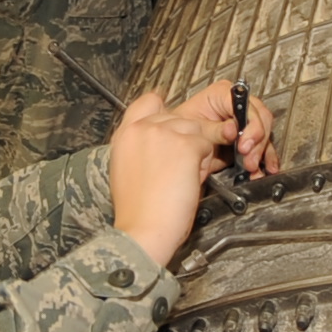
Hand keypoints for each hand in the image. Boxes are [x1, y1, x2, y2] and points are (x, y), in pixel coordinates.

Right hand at [106, 89, 238, 265]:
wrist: (142, 230)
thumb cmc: (139, 211)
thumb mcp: (130, 171)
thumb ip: (146, 150)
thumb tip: (171, 145)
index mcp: (124, 135)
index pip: (149, 101)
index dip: (165, 111)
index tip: (173, 127)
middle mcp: (142, 128)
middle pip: (179, 116)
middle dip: (187, 137)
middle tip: (182, 168)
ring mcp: (163, 133)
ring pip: (197, 129)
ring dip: (198, 151)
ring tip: (185, 178)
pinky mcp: (185, 145)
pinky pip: (207, 146)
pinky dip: (205, 164)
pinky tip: (190, 182)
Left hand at [172, 78, 281, 177]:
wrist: (175, 143)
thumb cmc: (181, 128)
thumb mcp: (195, 127)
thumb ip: (215, 130)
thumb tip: (233, 130)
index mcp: (223, 93)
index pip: (247, 106)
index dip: (251, 126)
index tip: (245, 145)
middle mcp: (236, 104)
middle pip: (260, 119)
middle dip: (257, 142)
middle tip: (249, 158)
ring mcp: (243, 120)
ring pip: (264, 133)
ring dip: (261, 152)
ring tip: (252, 167)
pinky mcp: (246, 136)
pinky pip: (262, 145)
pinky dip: (264, 158)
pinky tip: (264, 168)